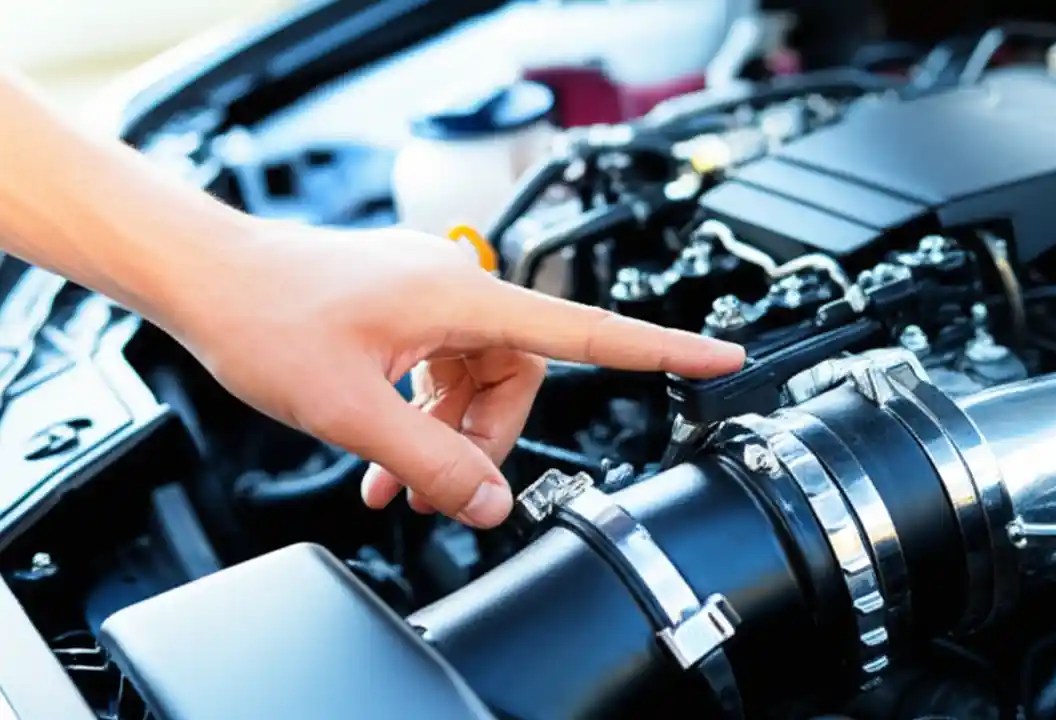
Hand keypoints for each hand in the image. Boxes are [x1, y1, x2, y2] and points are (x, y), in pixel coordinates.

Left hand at [166, 220, 744, 527]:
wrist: (207, 276)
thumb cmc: (267, 316)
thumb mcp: (353, 410)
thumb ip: (433, 462)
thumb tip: (494, 504)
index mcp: (465, 297)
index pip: (588, 330)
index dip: (662, 350)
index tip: (721, 357)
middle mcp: (458, 285)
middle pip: (520, 378)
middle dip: (484, 441)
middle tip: (437, 488)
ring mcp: (430, 293)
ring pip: (476, 379)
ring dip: (445, 436)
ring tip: (394, 484)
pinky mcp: (404, 304)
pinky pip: (440, 367)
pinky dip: (422, 414)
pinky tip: (383, 454)